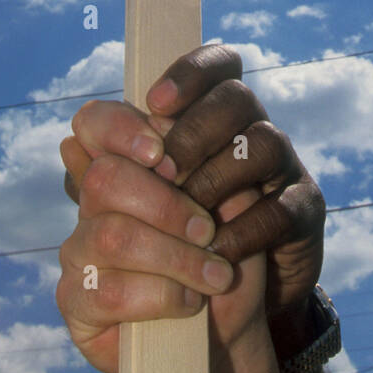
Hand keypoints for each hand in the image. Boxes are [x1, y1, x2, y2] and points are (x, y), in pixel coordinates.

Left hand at [56, 44, 325, 372]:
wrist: (224, 306)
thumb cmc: (173, 241)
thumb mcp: (136, 208)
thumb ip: (110, 176)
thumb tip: (69, 144)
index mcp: (212, 117)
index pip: (214, 65)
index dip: (188, 73)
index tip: (154, 104)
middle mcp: (251, 131)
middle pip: (235, 97)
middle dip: (194, 130)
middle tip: (162, 169)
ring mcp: (282, 168)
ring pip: (263, 142)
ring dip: (217, 178)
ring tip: (188, 216)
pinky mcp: (302, 212)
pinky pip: (281, 208)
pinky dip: (245, 230)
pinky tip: (216, 251)